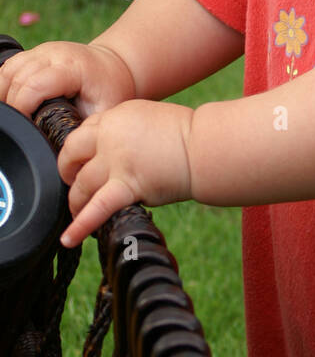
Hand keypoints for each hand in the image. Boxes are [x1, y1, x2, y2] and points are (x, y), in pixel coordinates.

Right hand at [0, 41, 135, 118]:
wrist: (112, 65)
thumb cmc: (110, 88)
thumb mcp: (105, 110)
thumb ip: (85, 128)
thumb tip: (67, 150)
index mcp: (71, 67)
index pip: (35, 85)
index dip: (23, 107)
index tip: (25, 127)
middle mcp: (52, 54)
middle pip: (17, 78)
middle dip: (13, 105)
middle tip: (21, 127)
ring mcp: (40, 52)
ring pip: (7, 71)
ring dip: (4, 95)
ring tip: (13, 118)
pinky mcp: (32, 54)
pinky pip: (7, 68)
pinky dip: (3, 86)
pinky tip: (9, 104)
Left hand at [57, 99, 194, 248]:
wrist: (205, 147)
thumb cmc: (188, 134)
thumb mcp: (151, 119)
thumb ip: (128, 131)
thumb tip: (116, 151)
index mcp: (116, 117)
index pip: (83, 132)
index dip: (79, 150)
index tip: (80, 161)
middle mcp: (110, 136)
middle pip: (71, 154)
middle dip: (67, 171)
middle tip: (72, 183)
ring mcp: (116, 161)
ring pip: (81, 185)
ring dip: (76, 201)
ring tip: (77, 212)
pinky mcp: (127, 186)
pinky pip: (97, 208)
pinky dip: (80, 226)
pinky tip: (69, 239)